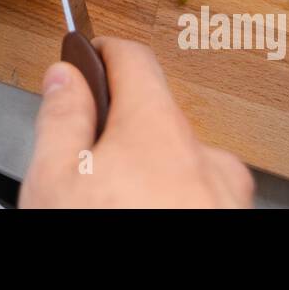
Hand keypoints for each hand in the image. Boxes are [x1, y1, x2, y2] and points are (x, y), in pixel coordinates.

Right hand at [19, 38, 253, 207]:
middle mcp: (206, 158)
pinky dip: (171, 209)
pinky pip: (199, 205)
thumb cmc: (100, 236)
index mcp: (159, 128)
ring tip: (107, 210)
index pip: (133, 58)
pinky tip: (139, 222)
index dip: (100, 53)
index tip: (83, 60)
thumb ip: (61, 118)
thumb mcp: (54, 181)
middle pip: (156, 121)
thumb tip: (64, 76)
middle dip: (119, 137)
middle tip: (81, 171)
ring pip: (181, 169)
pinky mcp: (234, 226)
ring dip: (148, 180)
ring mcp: (227, 201)